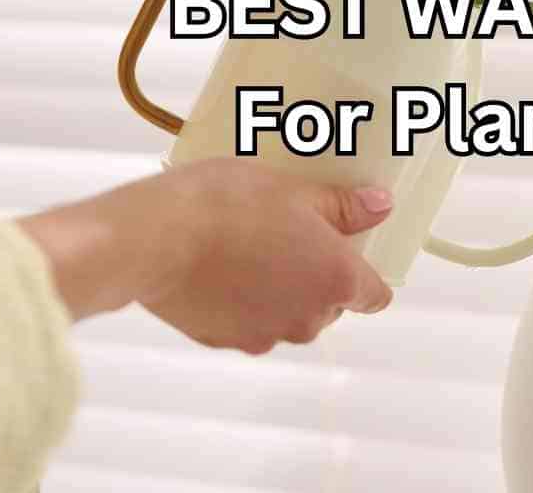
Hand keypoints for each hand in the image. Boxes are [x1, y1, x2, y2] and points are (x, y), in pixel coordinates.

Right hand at [20, 158, 393, 353]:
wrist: (153, 238)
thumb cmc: (227, 205)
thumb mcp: (294, 190)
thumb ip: (343, 206)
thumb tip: (379, 206)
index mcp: (335, 280)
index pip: (374, 295)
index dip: (364, 272)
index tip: (347, 248)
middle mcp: (308, 319)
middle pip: (329, 305)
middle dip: (316, 275)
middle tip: (290, 233)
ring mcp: (265, 335)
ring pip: (287, 316)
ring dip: (278, 291)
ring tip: (249, 247)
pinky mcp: (225, 341)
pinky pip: (246, 323)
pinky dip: (241, 302)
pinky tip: (219, 267)